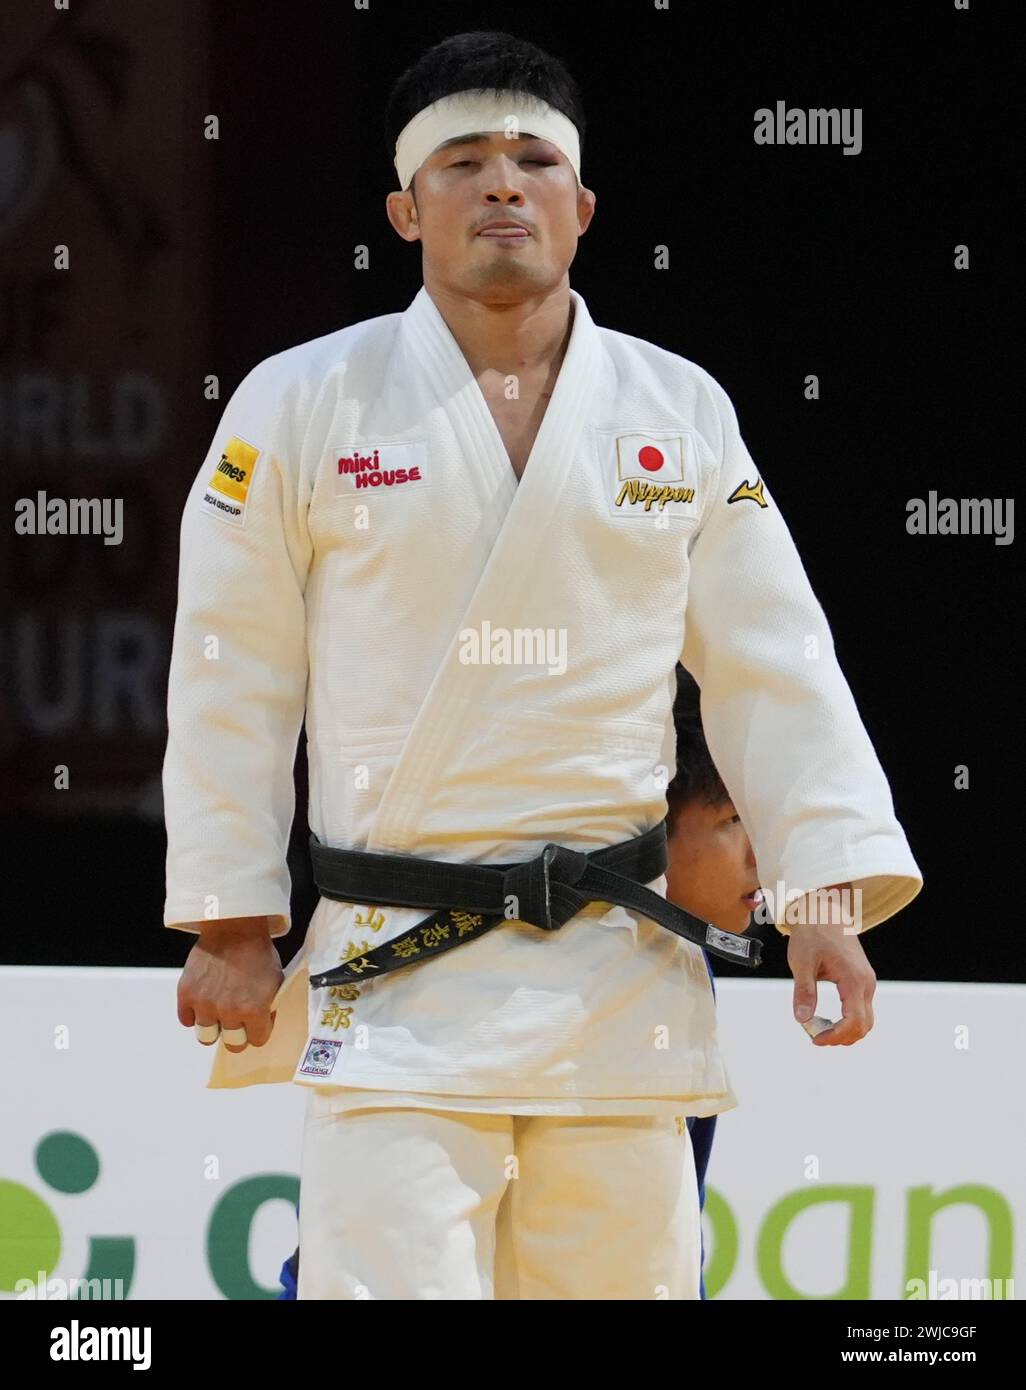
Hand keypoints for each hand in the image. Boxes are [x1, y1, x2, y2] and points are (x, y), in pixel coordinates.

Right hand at [177, 917, 283, 1052]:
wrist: (234, 927)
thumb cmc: (257, 952)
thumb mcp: (275, 980)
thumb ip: (268, 1006)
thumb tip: (262, 1023)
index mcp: (254, 1009)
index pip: (257, 1041)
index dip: (259, 1030)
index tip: (257, 1021)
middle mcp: (228, 1012)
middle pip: (233, 1045)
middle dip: (238, 1034)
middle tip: (238, 1021)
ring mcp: (205, 1004)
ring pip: (206, 1037)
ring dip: (214, 1026)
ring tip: (218, 1013)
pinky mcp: (186, 994)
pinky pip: (186, 1019)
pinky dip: (193, 1013)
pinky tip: (203, 1002)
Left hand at [786, 884, 875, 1045]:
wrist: (824, 909)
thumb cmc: (813, 932)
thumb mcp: (802, 962)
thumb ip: (804, 992)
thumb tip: (802, 1020)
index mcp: (854, 979)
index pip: (853, 1022)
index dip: (835, 1036)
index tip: (815, 1039)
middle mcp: (866, 983)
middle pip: (864, 1025)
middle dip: (842, 1038)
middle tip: (816, 1037)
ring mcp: (866, 981)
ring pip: (865, 1019)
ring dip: (845, 1030)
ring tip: (819, 1028)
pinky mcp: (862, 979)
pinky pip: (861, 1008)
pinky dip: (847, 1019)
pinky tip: (827, 1018)